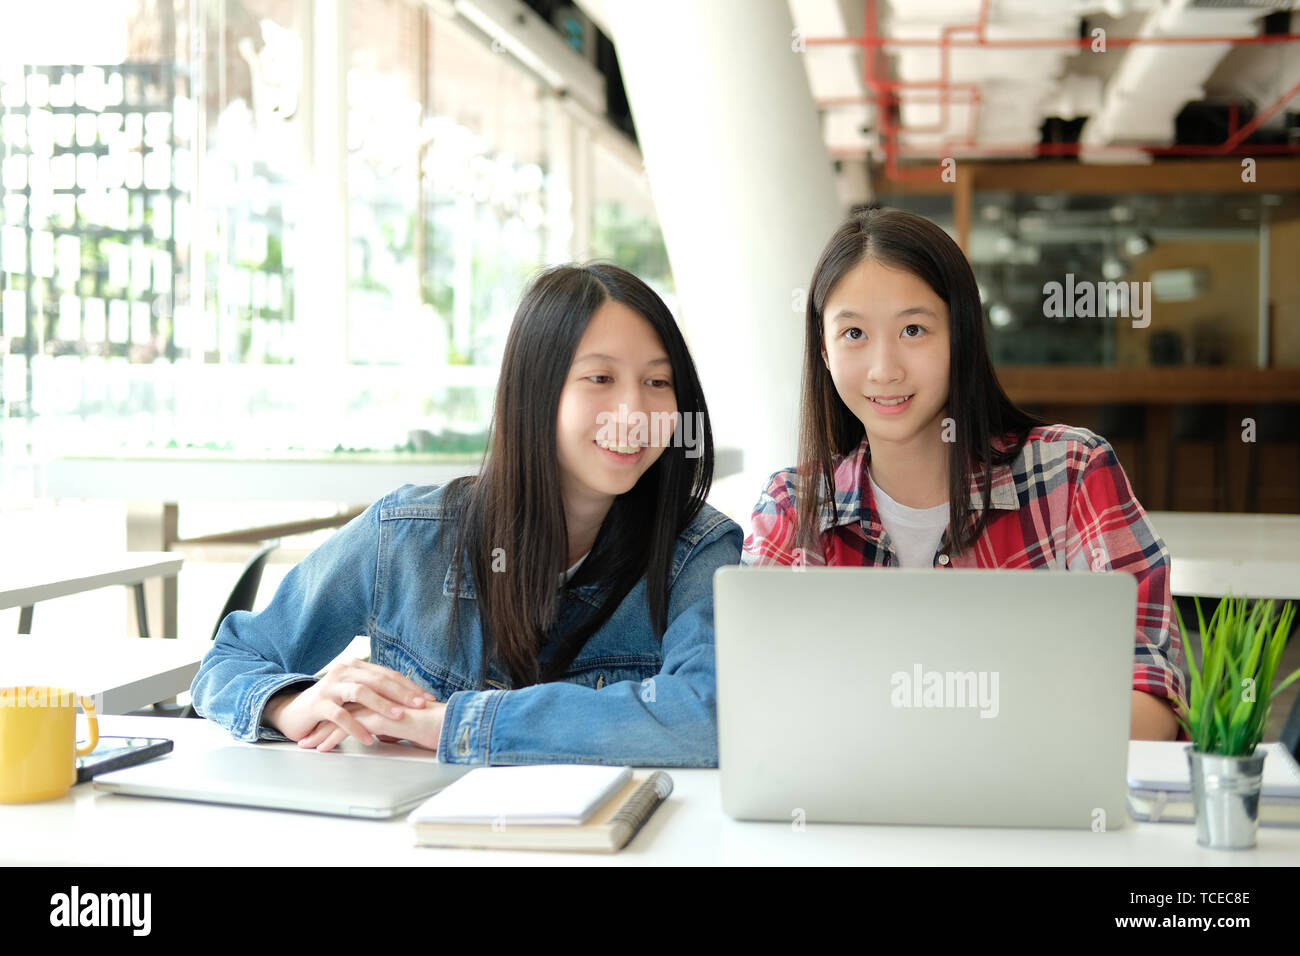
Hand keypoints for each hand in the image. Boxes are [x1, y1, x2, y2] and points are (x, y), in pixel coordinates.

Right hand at [265, 658, 436, 745]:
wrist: (293, 712)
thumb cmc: (330, 706)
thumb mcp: (354, 696)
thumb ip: (375, 694)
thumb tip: (408, 703)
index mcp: (356, 668)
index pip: (388, 674)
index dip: (409, 686)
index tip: (428, 698)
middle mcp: (344, 672)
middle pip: (378, 680)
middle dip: (403, 693)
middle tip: (421, 705)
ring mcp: (330, 687)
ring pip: (361, 692)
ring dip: (382, 705)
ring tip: (399, 717)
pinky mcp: (319, 704)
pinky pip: (340, 715)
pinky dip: (356, 728)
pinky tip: (369, 739)